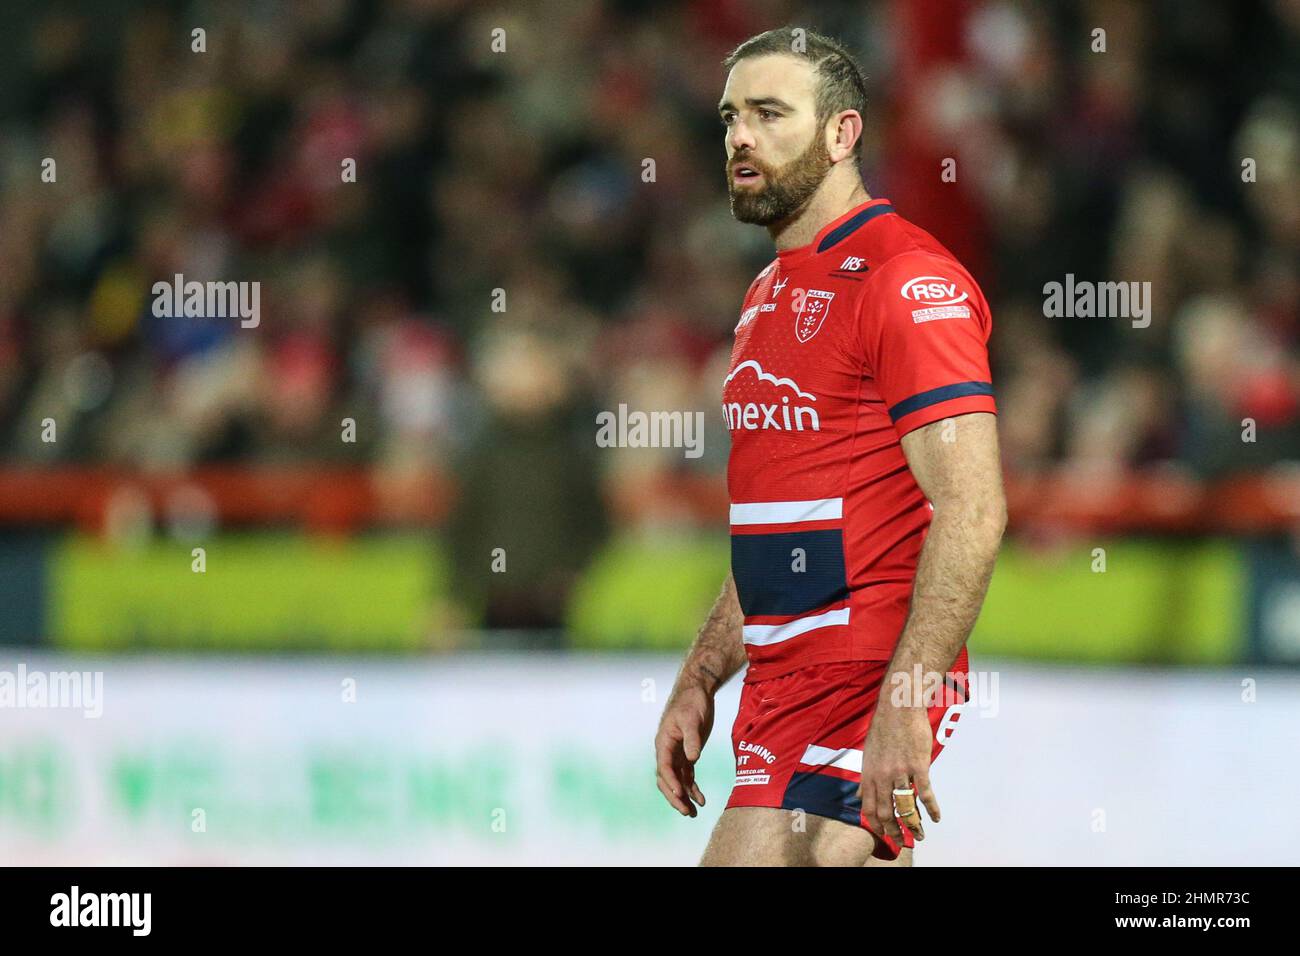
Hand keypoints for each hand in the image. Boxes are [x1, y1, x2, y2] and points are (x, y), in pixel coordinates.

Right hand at [654, 685, 713, 816]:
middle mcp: (667, 750)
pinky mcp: (687, 754)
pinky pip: (687, 776)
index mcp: (664, 742)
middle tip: (687, 812)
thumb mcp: (692, 719)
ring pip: (677, 780)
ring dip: (684, 797)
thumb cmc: (692, 702)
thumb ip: (692, 739)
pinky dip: (692, 788)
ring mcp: (677, 753)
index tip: (681, 794)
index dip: (671, 782)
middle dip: (675, 797)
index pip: (664, 767)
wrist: (697, 690)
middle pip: (666, 779)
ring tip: (694, 813)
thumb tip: (693, 759)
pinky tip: (701, 799)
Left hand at [858, 704, 939, 841]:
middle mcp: (881, 776)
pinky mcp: (918, 766)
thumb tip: (857, 794)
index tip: (882, 835)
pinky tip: (936, 817)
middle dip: (893, 831)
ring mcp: (900, 772)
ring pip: (905, 807)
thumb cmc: (883, 727)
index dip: (874, 826)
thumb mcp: (867, 753)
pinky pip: (925, 794)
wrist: (899, 707)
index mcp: (868, 773)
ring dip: (913, 825)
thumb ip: (865, 777)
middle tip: (901, 840)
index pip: (867, 808)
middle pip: (885, 812)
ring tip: (920, 835)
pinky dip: (931, 809)